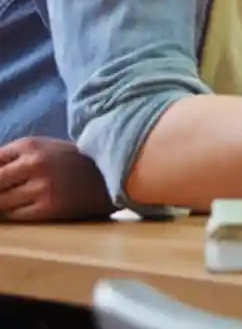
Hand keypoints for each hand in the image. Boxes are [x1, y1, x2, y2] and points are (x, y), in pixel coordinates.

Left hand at [0, 137, 115, 220]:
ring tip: (16, 200)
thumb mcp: (43, 148)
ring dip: (4, 204)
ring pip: (1, 202)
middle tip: (7, 192)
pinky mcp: (50, 207)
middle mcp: (34, 163)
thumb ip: (11, 158)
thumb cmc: (72, 162)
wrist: (112, 175)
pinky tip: (27, 208)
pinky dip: (16, 214)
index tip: (2, 182)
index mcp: (30, 145)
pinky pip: (16, 215)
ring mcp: (42, 186)